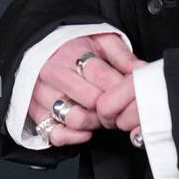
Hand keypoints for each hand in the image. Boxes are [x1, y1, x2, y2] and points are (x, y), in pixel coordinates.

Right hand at [27, 32, 147, 146]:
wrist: (40, 47)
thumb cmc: (74, 46)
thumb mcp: (101, 41)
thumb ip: (122, 56)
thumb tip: (142, 70)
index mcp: (70, 52)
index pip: (100, 75)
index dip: (120, 88)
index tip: (129, 91)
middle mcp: (52, 73)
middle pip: (90, 99)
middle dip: (110, 106)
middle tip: (119, 106)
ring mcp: (41, 95)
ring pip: (74, 118)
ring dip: (95, 122)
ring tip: (103, 115)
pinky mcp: (35, 113)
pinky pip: (54, 134)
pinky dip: (73, 137)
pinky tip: (87, 131)